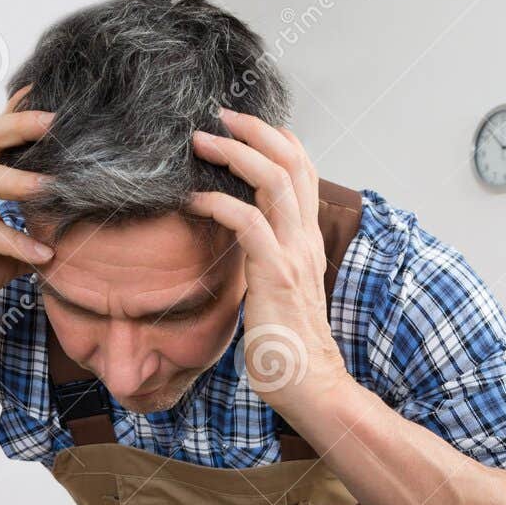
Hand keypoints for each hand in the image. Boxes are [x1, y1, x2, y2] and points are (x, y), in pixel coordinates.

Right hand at [0, 89, 54, 341]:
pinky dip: (14, 242)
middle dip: (20, 126)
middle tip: (56, 122)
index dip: (18, 112)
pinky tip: (41, 255)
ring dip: (18, 180)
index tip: (50, 94)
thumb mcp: (0, 253)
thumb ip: (28, 234)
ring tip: (52, 186)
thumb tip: (70, 233)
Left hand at [187, 109, 347, 403]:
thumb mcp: (278, 294)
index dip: (277, 140)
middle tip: (218, 116)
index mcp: (307, 241)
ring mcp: (294, 255)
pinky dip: (218, 203)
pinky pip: (248, 222)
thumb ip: (267, 265)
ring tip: (201, 141)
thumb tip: (242, 250)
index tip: (243, 126)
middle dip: (254, 131)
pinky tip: (193, 200)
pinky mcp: (275, 274)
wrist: (312, 388)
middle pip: (292, 161)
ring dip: (234, 154)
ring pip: (274, 180)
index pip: (303, 172)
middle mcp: (305, 239)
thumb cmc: (288, 350)